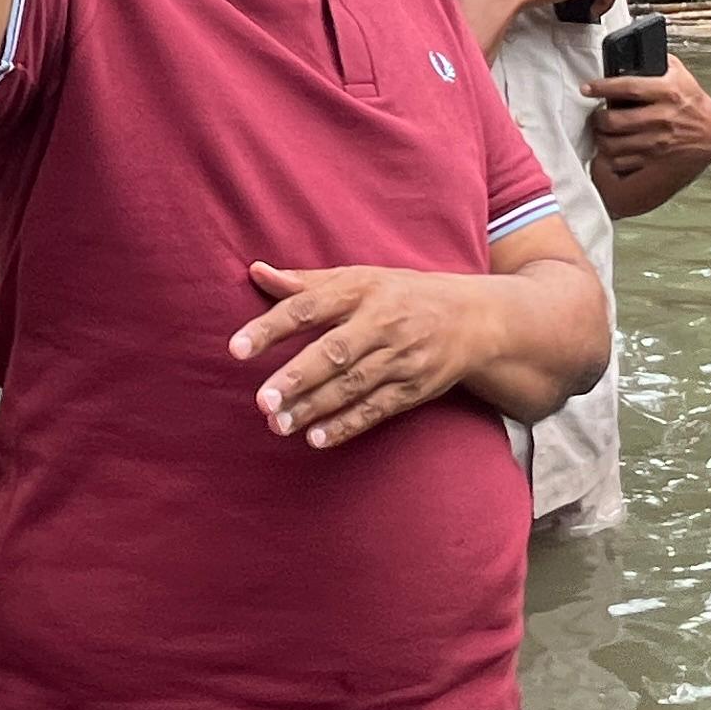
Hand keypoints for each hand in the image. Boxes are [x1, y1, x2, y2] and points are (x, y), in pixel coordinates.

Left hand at [231, 261, 489, 447]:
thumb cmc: (401, 294)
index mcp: (361, 290)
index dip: (271, 326)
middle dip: (298, 376)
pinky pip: (377, 409)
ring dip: (315, 406)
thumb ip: (305, 282)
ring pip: (353, 385)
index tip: (236, 348)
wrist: (473, 317)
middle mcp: (382, 322)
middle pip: (334, 351)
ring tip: (278, 423)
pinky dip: (347, 424)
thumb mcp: (358, 278)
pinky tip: (317, 438)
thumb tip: (255, 271)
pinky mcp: (414, 388)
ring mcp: (401, 357)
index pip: (308, 307)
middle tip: (263, 399)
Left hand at [584, 61, 710, 178]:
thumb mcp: (680, 76)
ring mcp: (657, 142)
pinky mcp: (655, 160)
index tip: (587, 88)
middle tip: (596, 115)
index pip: (628, 87)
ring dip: (601, 137)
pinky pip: (622, 161)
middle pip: (615, 120)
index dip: (603, 87)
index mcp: (667, 92)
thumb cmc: (693, 102)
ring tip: (602, 131)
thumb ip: (658, 63)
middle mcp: (662, 117)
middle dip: (598, 118)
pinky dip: (611, 156)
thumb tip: (633, 53)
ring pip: (614, 143)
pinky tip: (612, 147)